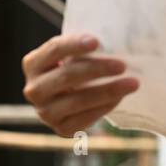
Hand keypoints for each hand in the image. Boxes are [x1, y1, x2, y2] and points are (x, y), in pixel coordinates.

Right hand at [22, 34, 138, 136]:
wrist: (66, 101)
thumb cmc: (73, 68)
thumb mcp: (70, 55)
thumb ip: (84, 47)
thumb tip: (115, 36)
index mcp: (33, 64)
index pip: (54, 50)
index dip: (74, 45)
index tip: (97, 41)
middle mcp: (33, 90)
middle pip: (67, 76)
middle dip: (97, 69)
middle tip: (122, 65)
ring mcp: (45, 112)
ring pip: (78, 100)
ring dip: (108, 91)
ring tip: (132, 83)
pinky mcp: (60, 129)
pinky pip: (85, 118)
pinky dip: (105, 107)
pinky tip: (120, 97)